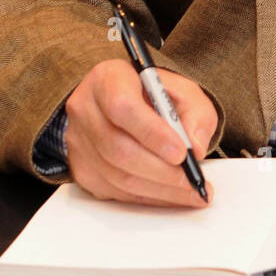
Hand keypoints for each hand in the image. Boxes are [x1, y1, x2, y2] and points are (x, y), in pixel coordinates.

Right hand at [65, 59, 217, 206]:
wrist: (127, 102)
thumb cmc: (154, 95)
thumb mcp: (183, 90)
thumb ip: (196, 113)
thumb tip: (196, 147)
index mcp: (109, 78)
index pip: (123, 107)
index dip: (152, 134)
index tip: (181, 153)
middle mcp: (86, 108)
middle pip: (117, 147)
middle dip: (161, 170)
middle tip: (192, 180)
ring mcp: (79, 141)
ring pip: (116, 175)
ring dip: (158, 189)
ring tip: (189, 191)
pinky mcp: (81, 168)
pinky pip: (114, 191)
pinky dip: (147, 197)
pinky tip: (170, 194)